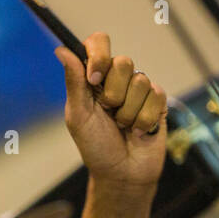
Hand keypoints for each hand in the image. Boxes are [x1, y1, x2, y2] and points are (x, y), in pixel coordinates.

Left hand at [56, 33, 166, 186]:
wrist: (121, 174)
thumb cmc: (95, 147)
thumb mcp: (78, 116)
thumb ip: (74, 82)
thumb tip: (61, 50)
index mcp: (93, 78)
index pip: (98, 43)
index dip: (99, 55)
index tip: (94, 79)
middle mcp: (117, 79)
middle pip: (123, 61)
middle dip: (114, 94)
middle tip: (109, 113)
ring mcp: (138, 89)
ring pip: (140, 81)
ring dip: (128, 112)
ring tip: (123, 126)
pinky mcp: (158, 101)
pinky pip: (156, 96)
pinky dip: (144, 119)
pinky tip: (138, 131)